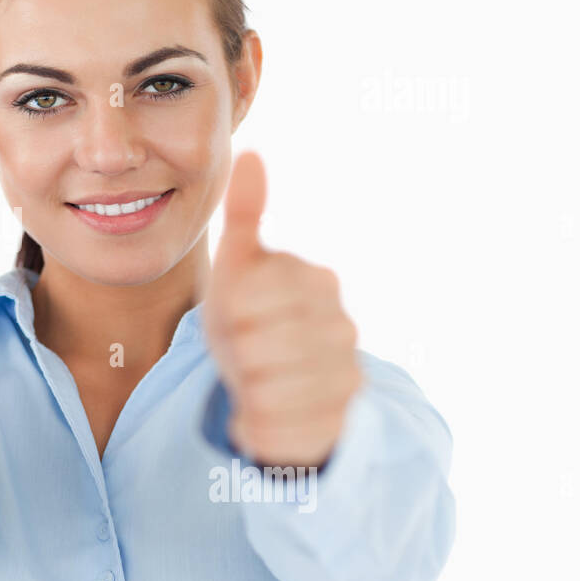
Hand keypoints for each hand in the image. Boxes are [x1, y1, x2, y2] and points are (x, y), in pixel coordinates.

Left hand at [201, 151, 363, 467]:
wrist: (271, 387)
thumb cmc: (250, 322)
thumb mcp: (237, 270)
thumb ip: (244, 215)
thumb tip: (250, 152)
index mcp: (318, 282)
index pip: (251, 296)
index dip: (231, 312)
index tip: (239, 316)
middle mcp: (344, 326)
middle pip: (258, 346)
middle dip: (238, 353)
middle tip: (247, 351)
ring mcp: (348, 376)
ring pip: (268, 390)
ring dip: (247, 390)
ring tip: (258, 379)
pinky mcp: (340, 424)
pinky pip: (278, 428)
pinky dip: (258, 425)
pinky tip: (267, 410)